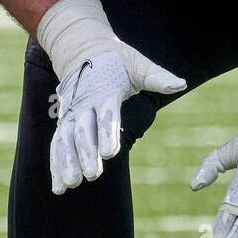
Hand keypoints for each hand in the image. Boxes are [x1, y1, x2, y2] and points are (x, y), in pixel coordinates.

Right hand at [50, 47, 184, 194]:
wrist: (83, 49)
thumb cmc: (117, 61)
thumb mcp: (137, 64)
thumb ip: (157, 77)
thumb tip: (181, 84)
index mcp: (105, 90)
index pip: (106, 114)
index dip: (106, 133)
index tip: (108, 153)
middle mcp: (85, 103)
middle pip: (83, 130)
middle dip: (85, 153)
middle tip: (91, 175)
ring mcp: (72, 113)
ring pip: (66, 140)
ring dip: (67, 163)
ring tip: (70, 185)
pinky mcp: (64, 121)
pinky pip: (58, 144)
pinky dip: (57, 165)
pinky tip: (59, 187)